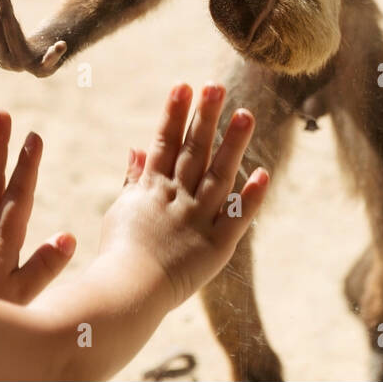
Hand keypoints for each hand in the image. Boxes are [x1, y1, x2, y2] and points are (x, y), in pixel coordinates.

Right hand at [97, 83, 268, 308]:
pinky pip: (237, 218)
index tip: (184, 85)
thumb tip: (136, 147)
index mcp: (152, 189)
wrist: (125, 296)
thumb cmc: (119, 254)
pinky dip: (251, 197)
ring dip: (233, 145)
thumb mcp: (120, 210)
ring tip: (245, 114)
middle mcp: (177, 199)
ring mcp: (198, 221)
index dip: (174, 114)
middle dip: (205, 117)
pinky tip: (263, 173)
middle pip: (194, 152)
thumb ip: (132, 179)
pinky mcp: (217, 246)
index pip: (165, 143)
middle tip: (217, 86)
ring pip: (219, 176)